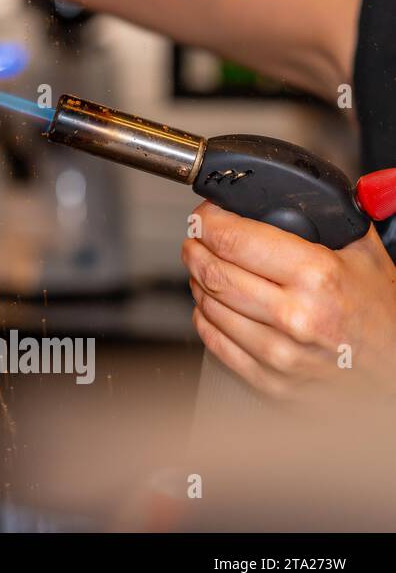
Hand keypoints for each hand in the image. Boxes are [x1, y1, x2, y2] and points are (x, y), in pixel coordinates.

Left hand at [182, 201, 395, 403]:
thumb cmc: (384, 317)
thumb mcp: (365, 255)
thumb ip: (329, 219)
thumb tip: (290, 191)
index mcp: (317, 276)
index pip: (234, 239)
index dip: (208, 222)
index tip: (204, 217)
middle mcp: (296, 316)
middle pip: (213, 272)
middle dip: (195, 248)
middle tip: (196, 239)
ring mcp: (281, 353)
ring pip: (208, 306)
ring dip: (197, 282)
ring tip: (203, 269)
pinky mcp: (271, 381)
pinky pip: (215, 344)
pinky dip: (205, 319)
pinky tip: (211, 305)